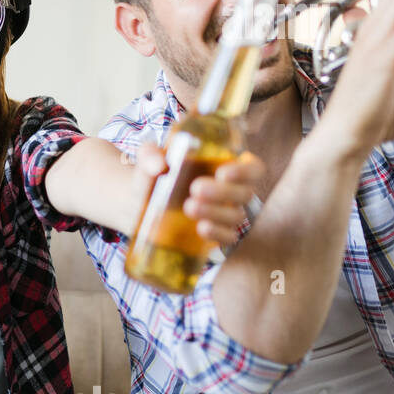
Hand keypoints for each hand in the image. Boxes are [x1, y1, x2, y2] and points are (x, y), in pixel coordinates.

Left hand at [131, 143, 264, 245]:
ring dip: (216, 212)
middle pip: (245, 193)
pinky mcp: (214, 235)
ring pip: (236, 216)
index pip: (253, 168)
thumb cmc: (153, 174)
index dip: (246, 171)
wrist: (139, 202)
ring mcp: (224, 215)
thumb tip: (159, 166)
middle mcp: (231, 191)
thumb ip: (150, 155)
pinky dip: (217, 234)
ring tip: (189, 207)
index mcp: (225, 167)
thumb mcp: (148, 159)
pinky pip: (228, 238)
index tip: (223, 173)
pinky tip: (201, 228)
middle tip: (195, 188)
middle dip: (223, 192)